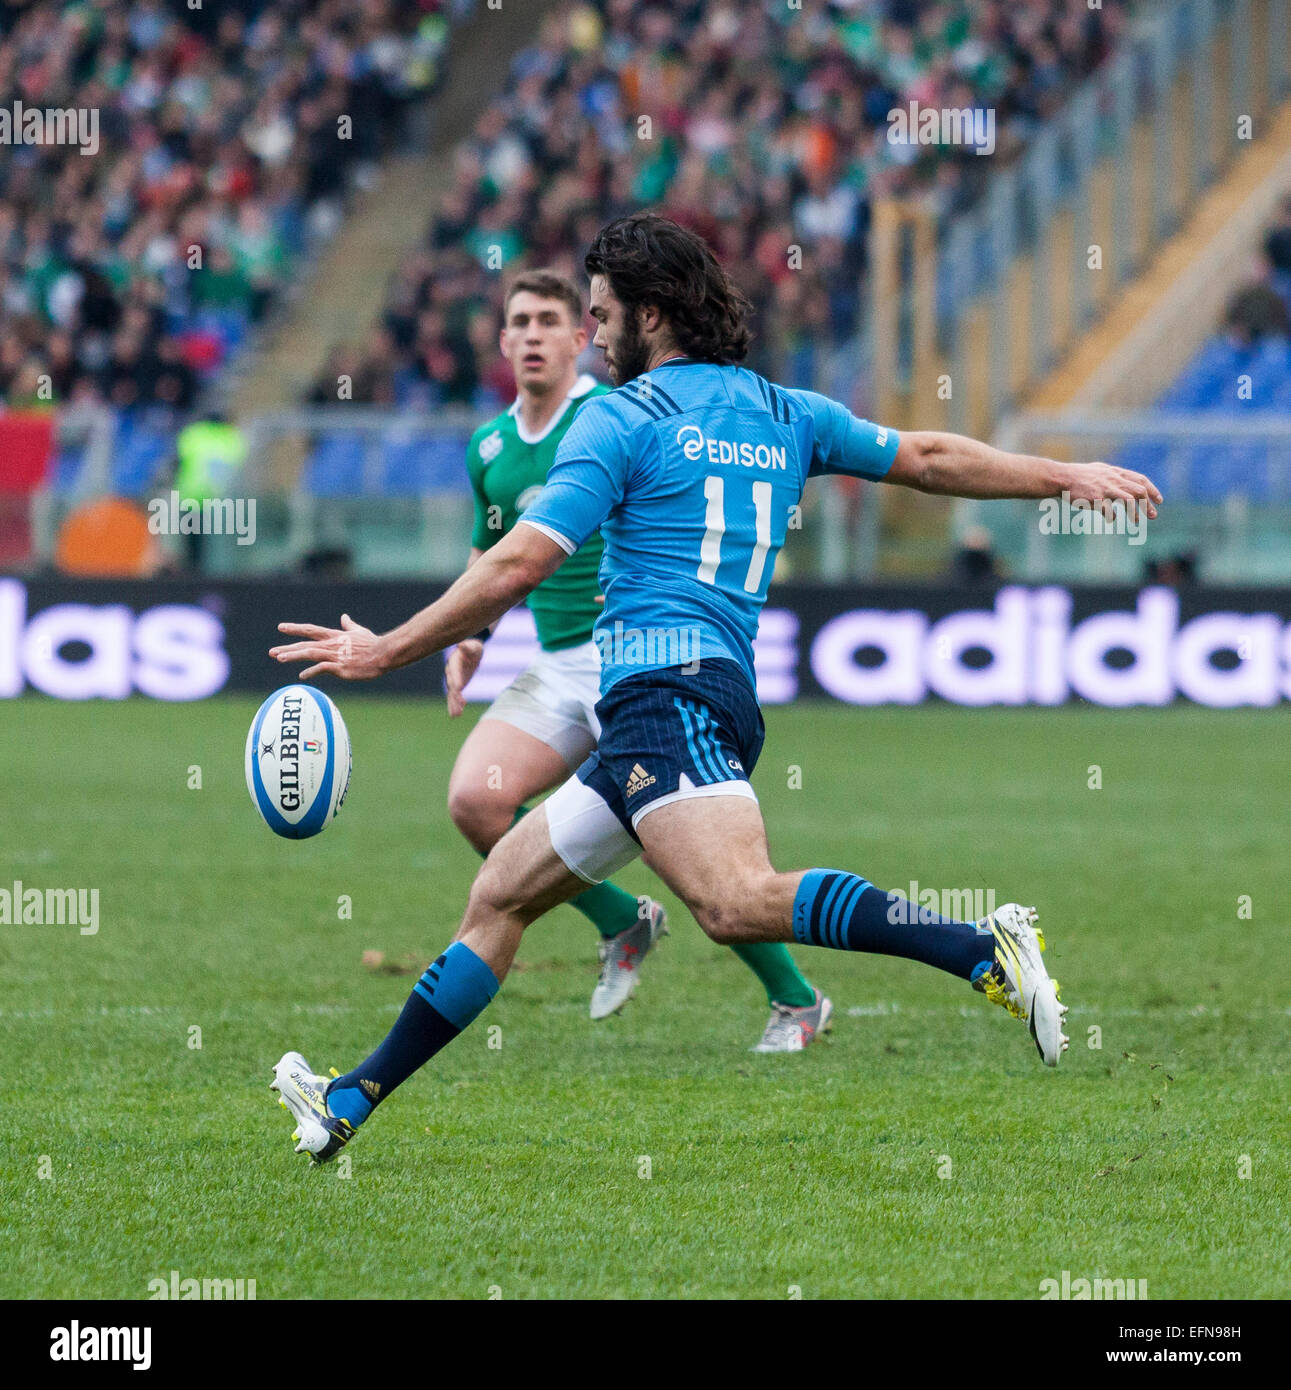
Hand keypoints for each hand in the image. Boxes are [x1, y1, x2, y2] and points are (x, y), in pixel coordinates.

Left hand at [270, 613, 389, 680]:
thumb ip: (349, 625)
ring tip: (279, 658)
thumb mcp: (360, 632)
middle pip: (305, 644)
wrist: (383, 654)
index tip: (281, 627)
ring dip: (293, 656)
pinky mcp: (340, 667)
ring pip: (309, 653)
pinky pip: (321, 668)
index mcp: (335, 636)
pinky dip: (311, 672)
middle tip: (272, 652)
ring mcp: (335, 656)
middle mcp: (332, 644)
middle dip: (287, 647)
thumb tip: (344, 617)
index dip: (295, 628)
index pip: (311, 630)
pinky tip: (302, 676)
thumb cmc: (373, 643)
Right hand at [444, 638, 483, 716]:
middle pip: (452, 685)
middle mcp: (450, 672)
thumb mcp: (473, 646)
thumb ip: (467, 647)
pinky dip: (455, 705)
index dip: (456, 679)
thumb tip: (462, 645)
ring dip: (454, 704)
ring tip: (456, 715)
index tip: (459, 688)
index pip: (455, 672)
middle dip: (456, 695)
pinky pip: (454, 696)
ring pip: (452, 693)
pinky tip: (456, 715)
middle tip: (461, 705)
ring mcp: (452, 680)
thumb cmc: (473, 648)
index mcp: (454, 662)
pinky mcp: (455, 686)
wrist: (470, 652)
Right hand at [1064, 463, 1161, 521]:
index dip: (1152, 490)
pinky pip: (1108, 510)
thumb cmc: (1080, 476)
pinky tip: (1112, 519)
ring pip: (1128, 500)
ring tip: (1137, 521)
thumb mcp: (1101, 470)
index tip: (1159, 501)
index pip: (1141, 480)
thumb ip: (1115, 476)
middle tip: (1153, 516)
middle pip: (1139, 491)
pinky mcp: (1095, 499)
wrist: (1062, 477)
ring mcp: (1105, 489)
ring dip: (1135, 513)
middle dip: (1148, 505)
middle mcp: (1114, 480)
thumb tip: (1127, 482)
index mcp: (1116, 473)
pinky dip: (1112, 516)